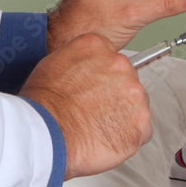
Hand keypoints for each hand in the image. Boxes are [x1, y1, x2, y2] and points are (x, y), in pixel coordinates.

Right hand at [21, 32, 150, 178]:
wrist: (46, 136)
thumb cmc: (44, 107)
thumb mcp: (53, 64)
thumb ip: (77, 59)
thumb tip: (85, 68)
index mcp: (98, 46)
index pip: (111, 57)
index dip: (103, 78)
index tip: (97, 90)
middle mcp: (120, 64)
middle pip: (126, 79)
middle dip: (114, 95)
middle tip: (95, 111)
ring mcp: (133, 92)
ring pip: (135, 104)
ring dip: (122, 115)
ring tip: (98, 127)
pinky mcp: (141, 120)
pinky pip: (141, 130)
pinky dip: (128, 137)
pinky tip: (108, 139)